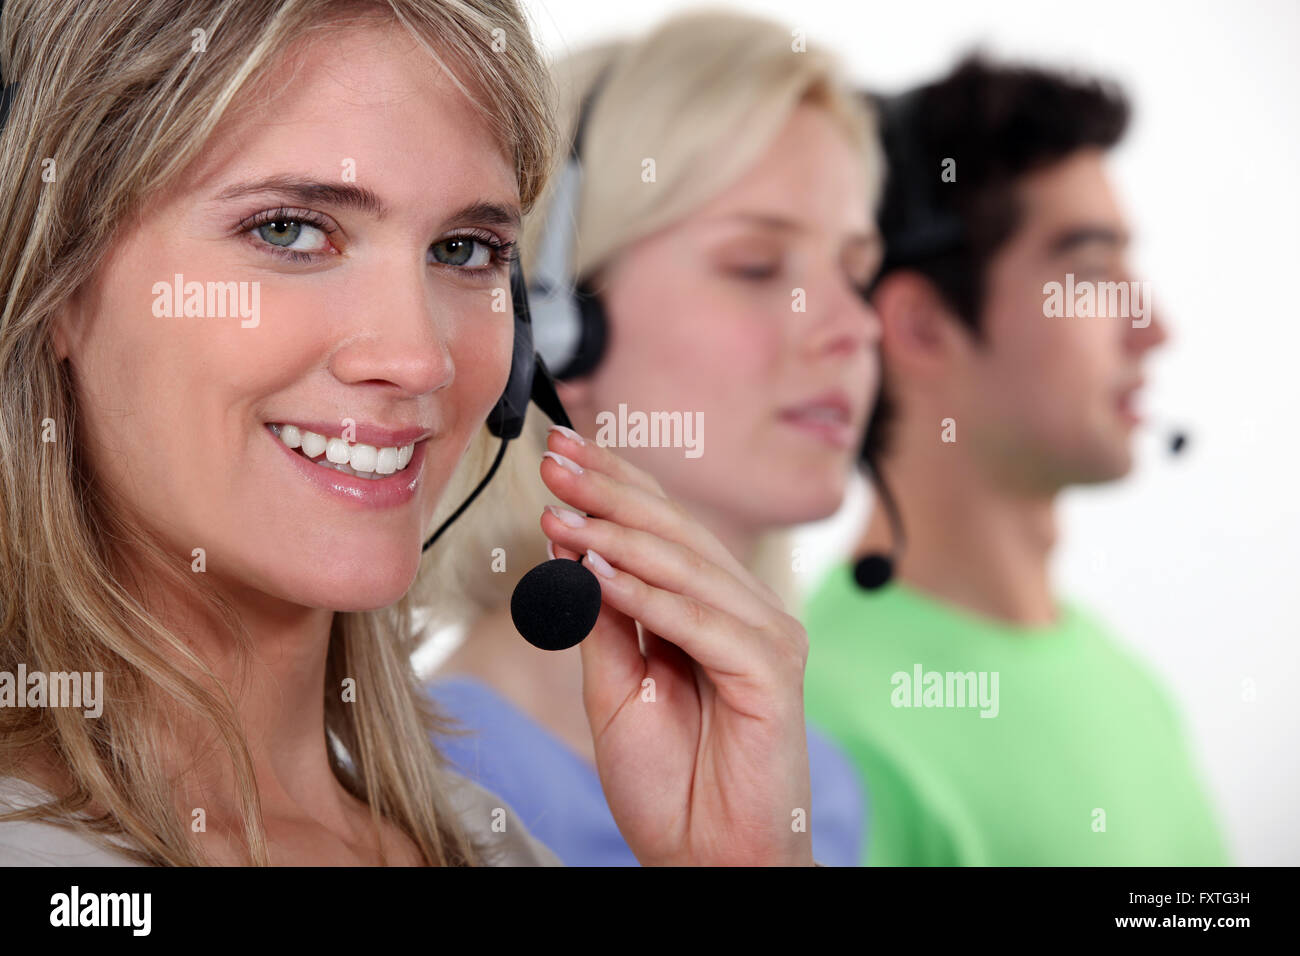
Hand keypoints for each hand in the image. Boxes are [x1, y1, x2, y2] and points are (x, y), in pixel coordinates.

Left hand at [537, 426, 814, 865]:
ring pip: (688, 569)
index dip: (615, 483)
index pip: (663, 527)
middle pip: (676, 533)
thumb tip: (571, 544)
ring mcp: (765, 637)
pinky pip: (702, 623)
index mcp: (713, 607)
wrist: (705, 855)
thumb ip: (602, 618)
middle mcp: (746, 611)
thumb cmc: (667, 778)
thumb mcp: (616, 686)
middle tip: (554, 460)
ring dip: (618, 537)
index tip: (558, 449)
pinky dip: (648, 598)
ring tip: (561, 513)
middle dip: (610, 493)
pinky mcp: (772, 673)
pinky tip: (599, 573)